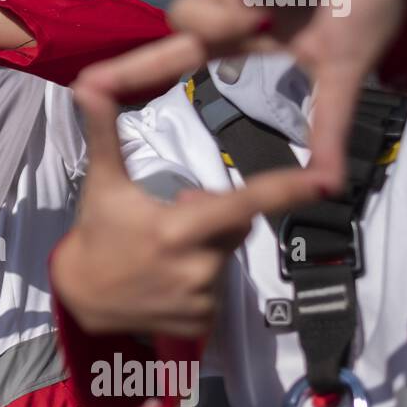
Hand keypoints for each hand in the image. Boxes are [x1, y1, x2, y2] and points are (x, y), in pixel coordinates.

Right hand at [51, 84, 324, 338]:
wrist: (79, 296)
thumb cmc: (96, 233)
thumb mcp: (103, 183)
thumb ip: (104, 132)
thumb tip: (89, 84)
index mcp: (179, 228)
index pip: (245, 203)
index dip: (288, 189)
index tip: (327, 180)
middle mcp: (197, 265)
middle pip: (237, 227)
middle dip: (216, 217)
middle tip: (175, 218)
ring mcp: (201, 299)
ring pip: (226, 259)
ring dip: (206, 251)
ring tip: (165, 255)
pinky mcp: (201, 322)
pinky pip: (217, 294)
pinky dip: (200, 285)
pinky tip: (168, 282)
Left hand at [76, 0, 406, 191]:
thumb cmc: (368, 1)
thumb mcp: (341, 68)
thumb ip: (328, 126)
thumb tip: (329, 186)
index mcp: (236, 35)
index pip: (171, 57)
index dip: (131, 72)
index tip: (88, 86)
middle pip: (186, 15)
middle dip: (231, 19)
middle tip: (277, 15)